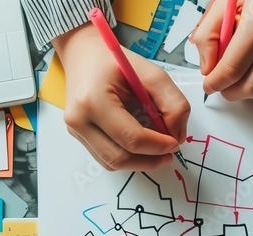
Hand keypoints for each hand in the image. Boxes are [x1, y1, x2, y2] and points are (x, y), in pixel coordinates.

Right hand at [52, 24, 189, 170]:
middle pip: (119, 158)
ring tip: (158, 152)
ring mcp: (75, 130)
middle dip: (149, 160)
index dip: (158, 146)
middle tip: (169, 153)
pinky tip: (141, 147)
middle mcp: (78, 119)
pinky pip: (105, 158)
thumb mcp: (151, 72)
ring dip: (139, 162)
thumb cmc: (114, 61)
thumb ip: (172, 102)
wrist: (82, 54)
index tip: (175, 143)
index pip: (131, 138)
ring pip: (112, 163)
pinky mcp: (78, 135)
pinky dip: (127, 157)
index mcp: (94, 100)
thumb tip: (177, 135)